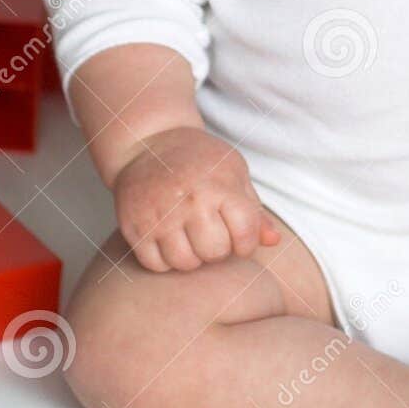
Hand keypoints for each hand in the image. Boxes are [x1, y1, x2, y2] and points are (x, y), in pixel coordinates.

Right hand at [112, 126, 280, 272]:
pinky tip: (169, 241)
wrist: (149, 143)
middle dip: (219, 250)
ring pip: (184, 263)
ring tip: (191, 238)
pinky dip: (164, 261)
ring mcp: (159, 214)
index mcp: (220, 185)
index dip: (246, 244)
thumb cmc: (200, 160)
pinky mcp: (134, 225)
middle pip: (214, 253)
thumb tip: (274, 241)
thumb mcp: (234, 173)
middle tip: (212, 235)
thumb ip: (255, 210)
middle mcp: (190, 200)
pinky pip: (155, 265)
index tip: (239, 237)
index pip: (245, 235)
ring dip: (192, 257)